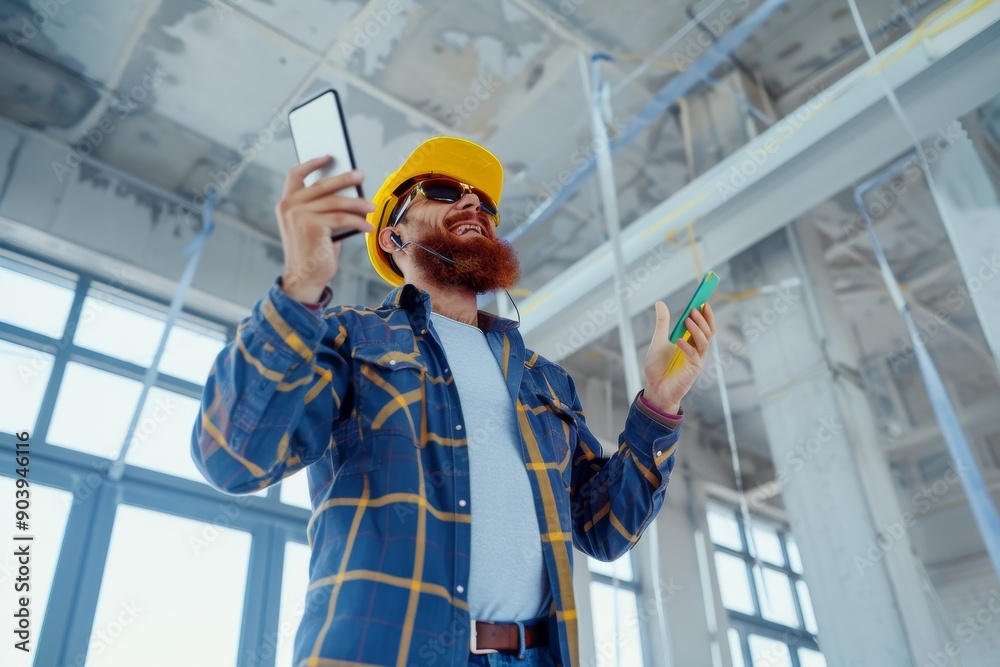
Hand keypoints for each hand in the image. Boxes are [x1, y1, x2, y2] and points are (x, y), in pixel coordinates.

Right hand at [275, 155, 375, 302]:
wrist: (304, 278)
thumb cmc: (312, 252)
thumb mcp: (316, 225)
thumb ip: (325, 208)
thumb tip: (351, 193)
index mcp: (286, 203)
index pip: (295, 174)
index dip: (312, 163)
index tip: (329, 156)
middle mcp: (289, 206)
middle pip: (322, 184)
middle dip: (345, 178)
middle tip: (361, 175)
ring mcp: (298, 215)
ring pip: (336, 202)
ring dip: (358, 204)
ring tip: (371, 206)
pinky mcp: (312, 226)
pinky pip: (342, 218)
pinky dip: (358, 221)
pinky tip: (367, 226)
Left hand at [643, 301, 716, 412]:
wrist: (655, 388)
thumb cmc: (658, 367)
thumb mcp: (658, 340)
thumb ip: (662, 323)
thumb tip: (660, 303)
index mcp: (691, 342)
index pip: (704, 326)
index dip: (706, 314)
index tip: (703, 301)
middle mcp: (697, 350)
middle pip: (708, 332)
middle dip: (703, 319)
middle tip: (694, 309)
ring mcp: (697, 360)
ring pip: (704, 342)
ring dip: (697, 330)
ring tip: (687, 320)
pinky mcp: (694, 370)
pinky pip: (694, 355)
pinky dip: (687, 346)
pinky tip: (678, 341)